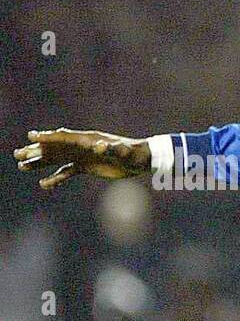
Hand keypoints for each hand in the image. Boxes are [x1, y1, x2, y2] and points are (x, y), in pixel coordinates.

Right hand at [13, 128, 150, 188]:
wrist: (141, 160)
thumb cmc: (134, 154)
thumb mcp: (124, 151)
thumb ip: (111, 148)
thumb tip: (98, 147)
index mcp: (87, 139)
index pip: (63, 136)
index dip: (48, 137)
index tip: (32, 137)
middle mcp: (81, 146)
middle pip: (54, 147)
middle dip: (36, 150)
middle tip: (17, 154)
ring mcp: (82, 156)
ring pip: (56, 159)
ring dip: (39, 162)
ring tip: (21, 166)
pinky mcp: (85, 167)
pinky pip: (66, 171)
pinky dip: (56, 178)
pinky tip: (44, 184)